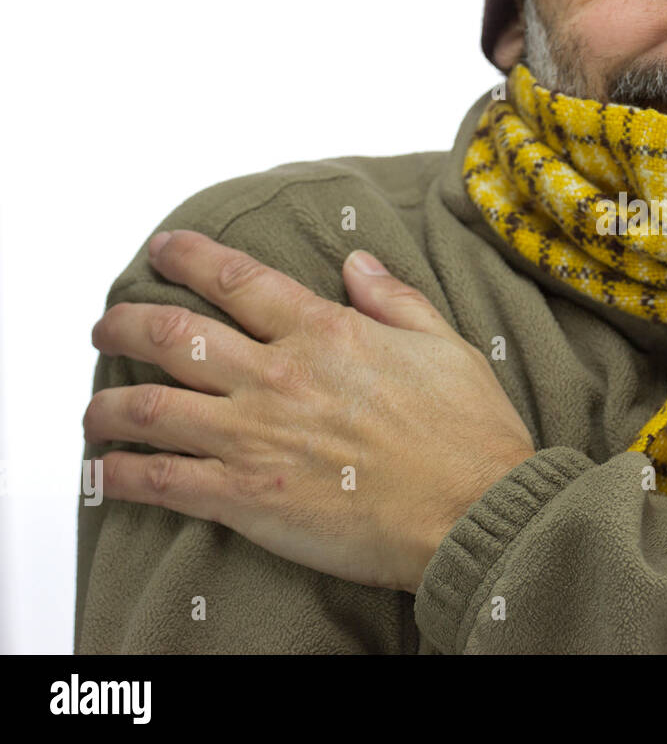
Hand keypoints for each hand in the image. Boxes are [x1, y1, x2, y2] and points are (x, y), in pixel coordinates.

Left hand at [85, 229, 535, 593]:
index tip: (166, 249)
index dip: (191, 258)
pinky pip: (161, 481)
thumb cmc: (470, 435)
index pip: (238, 280)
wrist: (474, 512)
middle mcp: (278, 377)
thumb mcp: (447, 346)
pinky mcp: (246, 497)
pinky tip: (105, 470)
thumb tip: (357, 263)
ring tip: (96, 408)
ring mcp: (255, 437)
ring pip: (151, 406)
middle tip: (110, 325)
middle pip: (173, 335)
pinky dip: (122, 473)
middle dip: (127, 322)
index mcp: (326, 334)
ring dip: (110, 402)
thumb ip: (396, 300)